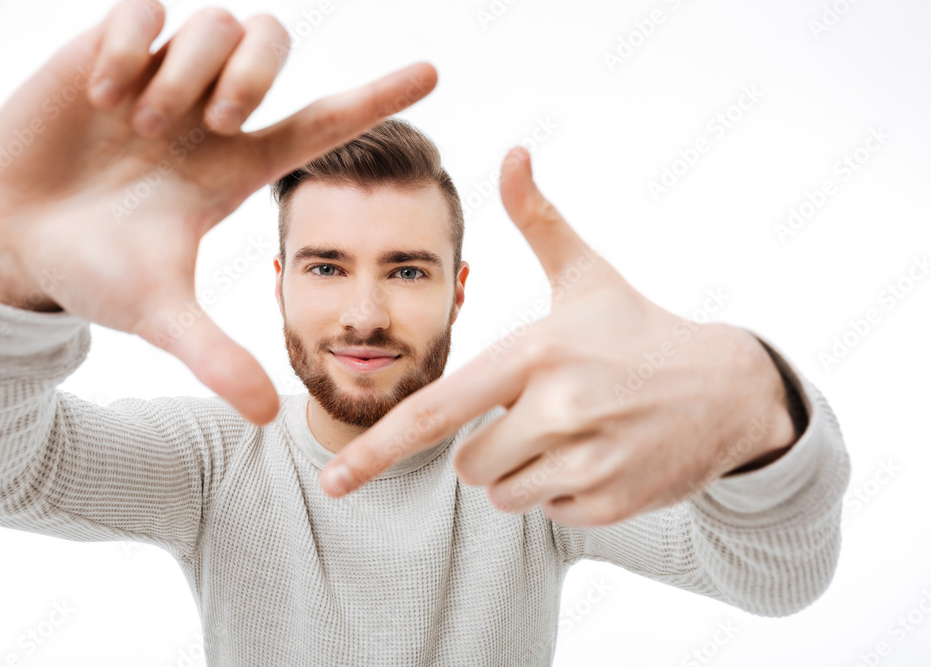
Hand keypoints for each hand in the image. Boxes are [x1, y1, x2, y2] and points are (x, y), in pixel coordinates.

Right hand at [0, 0, 436, 425]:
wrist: (16, 241)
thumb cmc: (95, 273)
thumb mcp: (157, 313)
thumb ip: (213, 355)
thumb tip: (265, 416)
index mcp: (238, 167)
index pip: (324, 121)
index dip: (379, 98)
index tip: (434, 74)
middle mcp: (209, 115)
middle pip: (272, 44)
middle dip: (254, 76)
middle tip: (213, 125)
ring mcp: (161, 79)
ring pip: (215, 24)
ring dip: (184, 74)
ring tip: (135, 124)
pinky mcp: (107, 51)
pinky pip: (143, 10)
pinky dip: (127, 45)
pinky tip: (99, 94)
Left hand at [319, 147, 796, 526]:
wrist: (729, 391)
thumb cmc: (639, 330)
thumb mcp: (586, 275)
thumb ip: (537, 220)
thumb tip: (513, 151)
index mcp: (535, 352)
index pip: (438, 410)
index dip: (376, 448)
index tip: (330, 481)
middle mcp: (559, 410)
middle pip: (466, 463)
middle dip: (488, 445)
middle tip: (540, 412)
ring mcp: (589, 462)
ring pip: (503, 494)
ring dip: (522, 472)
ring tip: (573, 432)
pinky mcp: (612, 503)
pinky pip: (548, 513)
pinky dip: (561, 492)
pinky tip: (601, 456)